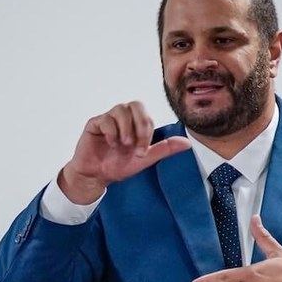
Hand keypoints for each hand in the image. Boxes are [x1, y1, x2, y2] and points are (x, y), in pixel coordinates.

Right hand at [58, 101, 191, 203]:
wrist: (96, 176)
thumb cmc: (118, 166)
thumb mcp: (144, 160)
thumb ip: (164, 149)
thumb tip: (188, 143)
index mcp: (135, 124)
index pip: (147, 117)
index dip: (147, 132)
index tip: (141, 151)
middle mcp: (122, 118)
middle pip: (136, 104)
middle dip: (139, 123)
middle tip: (134, 143)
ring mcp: (108, 119)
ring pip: (120, 109)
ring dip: (125, 129)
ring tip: (121, 145)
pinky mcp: (94, 124)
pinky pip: (105, 119)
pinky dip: (111, 132)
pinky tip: (110, 143)